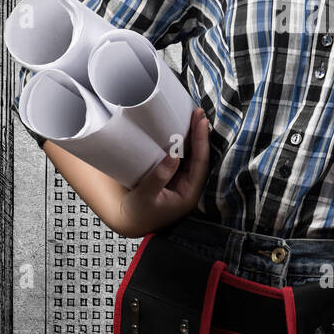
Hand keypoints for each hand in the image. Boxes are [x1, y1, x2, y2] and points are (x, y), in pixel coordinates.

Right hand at [116, 107, 210, 236]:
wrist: (131, 220)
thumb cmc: (138, 211)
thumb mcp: (146, 195)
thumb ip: (159, 177)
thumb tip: (173, 155)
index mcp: (189, 193)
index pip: (200, 163)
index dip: (202, 141)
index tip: (201, 121)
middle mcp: (190, 186)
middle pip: (200, 156)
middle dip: (200, 134)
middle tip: (199, 113)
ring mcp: (183, 181)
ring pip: (193, 155)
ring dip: (193, 136)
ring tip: (194, 116)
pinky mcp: (175, 177)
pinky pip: (184, 157)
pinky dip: (184, 143)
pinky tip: (182, 130)